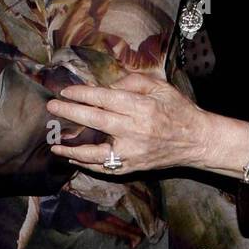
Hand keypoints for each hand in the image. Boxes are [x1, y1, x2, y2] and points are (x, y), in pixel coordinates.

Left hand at [47, 73, 224, 175]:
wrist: (197, 140)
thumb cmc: (178, 110)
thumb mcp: (160, 87)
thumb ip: (132, 82)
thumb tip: (107, 85)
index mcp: (141, 107)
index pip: (104, 98)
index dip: (82, 94)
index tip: (65, 91)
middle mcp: (134, 130)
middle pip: (95, 120)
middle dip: (70, 113)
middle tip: (51, 107)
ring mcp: (133, 152)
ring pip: (96, 152)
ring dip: (72, 148)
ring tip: (54, 144)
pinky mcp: (133, 166)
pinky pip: (105, 167)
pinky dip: (87, 164)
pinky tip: (73, 157)